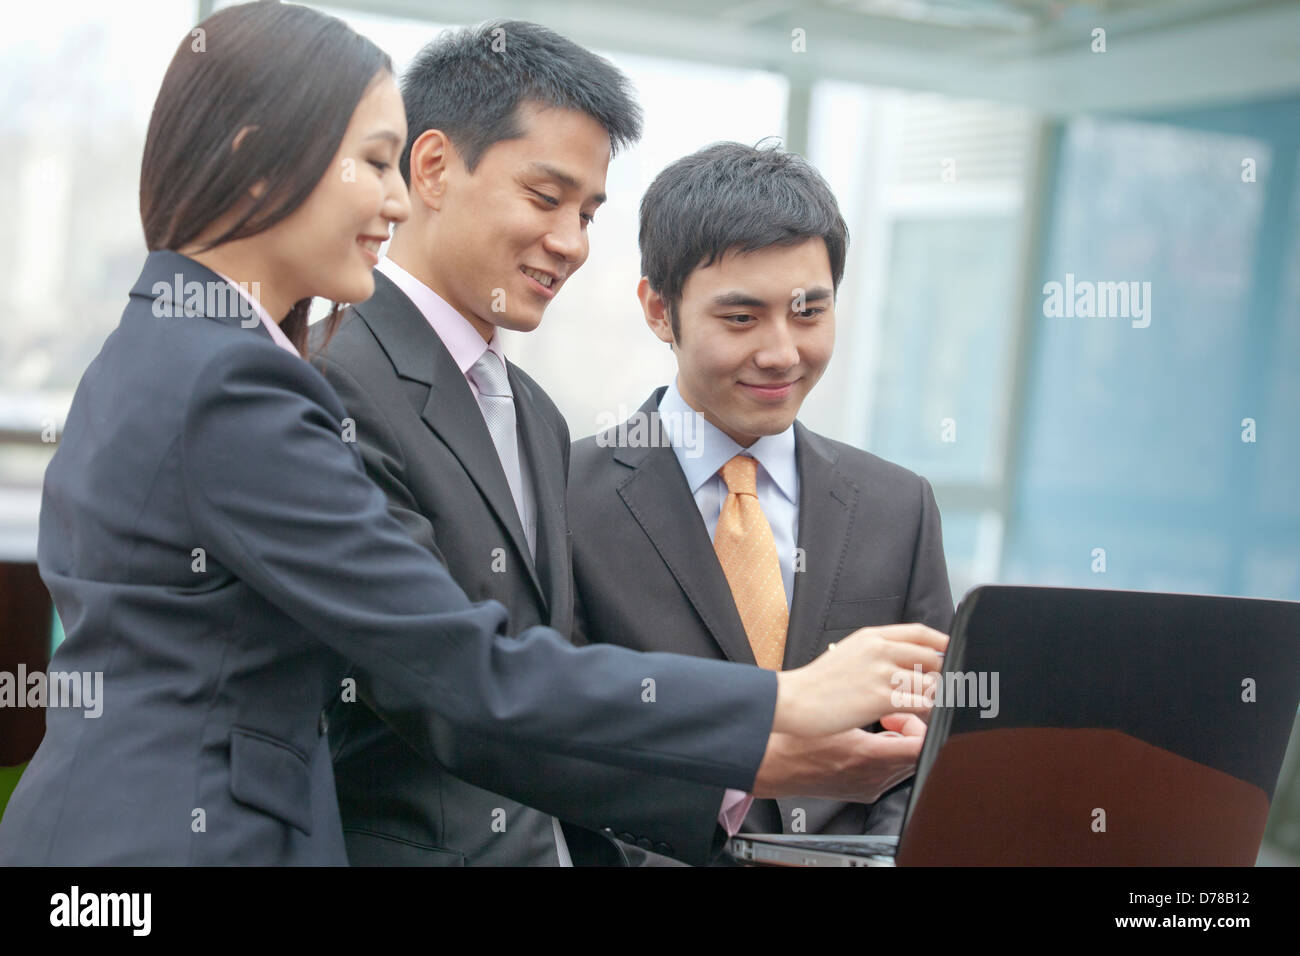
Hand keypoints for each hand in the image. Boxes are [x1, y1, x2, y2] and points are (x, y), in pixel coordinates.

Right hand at [751, 713, 928, 800]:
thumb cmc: (797, 740)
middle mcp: (873, 778)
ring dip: (899, 744)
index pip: (918, 747)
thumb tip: (891, 691)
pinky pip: (890, 775)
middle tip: (891, 715)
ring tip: (879, 728)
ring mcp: (870, 788)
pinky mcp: (864, 794)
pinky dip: (887, 757)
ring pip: (904, 766)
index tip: (907, 713)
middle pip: (915, 756)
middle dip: (910, 732)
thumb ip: (866, 705)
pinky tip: (867, 744)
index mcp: (867, 757)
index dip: (920, 727)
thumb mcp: (835, 716)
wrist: (775, 767)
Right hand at [770, 623, 946, 736]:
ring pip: (929, 682)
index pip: (919, 632)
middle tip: (944, 689)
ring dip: (934, 697)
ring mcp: (881, 673)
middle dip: (942, 675)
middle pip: (931, 657)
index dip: (941, 642)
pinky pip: (919, 703)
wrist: (793, 700)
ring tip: (929, 707)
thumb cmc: (817, 683)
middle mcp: (879, 649)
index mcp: (871, 636)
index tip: (951, 652)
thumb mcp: (847, 653)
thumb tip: (906, 660)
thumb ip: (876, 652)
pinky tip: (920, 717)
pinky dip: (926, 711)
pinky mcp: (880, 698)